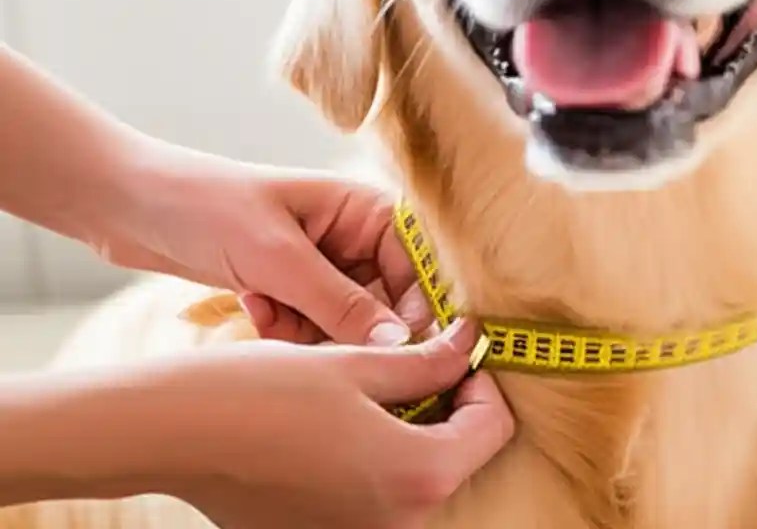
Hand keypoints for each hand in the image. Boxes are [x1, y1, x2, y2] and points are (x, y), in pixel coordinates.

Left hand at [95, 140, 428, 346]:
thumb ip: (342, 305)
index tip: (391, 351)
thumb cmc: (205, 206)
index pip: (418, 270)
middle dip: (343, 325)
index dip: (409, 313)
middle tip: (305, 329)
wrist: (128, 205)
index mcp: (366, 209)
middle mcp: (353, 236)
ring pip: (346, 324)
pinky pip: (312, 328)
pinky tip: (252, 306)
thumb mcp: (278, 259)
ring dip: (308, 330)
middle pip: (385, 304)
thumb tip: (402, 345)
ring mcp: (322, 264)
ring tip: (267, 309)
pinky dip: (285, 329)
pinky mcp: (292, 287)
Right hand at [129, 321, 510, 528]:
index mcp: (419, 476)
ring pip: (418, 476)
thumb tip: (472, 343)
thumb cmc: (260, 393)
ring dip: (413, 432)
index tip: (455, 351)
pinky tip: (338, 426)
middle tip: (417, 362)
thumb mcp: (355, 367)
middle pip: (458, 457)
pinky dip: (374, 461)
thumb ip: (427, 363)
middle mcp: (399, 523)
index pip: (493, 428)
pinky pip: (375, 498)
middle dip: (448, 406)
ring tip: (372, 390)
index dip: (480, 381)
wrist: (167, 436)